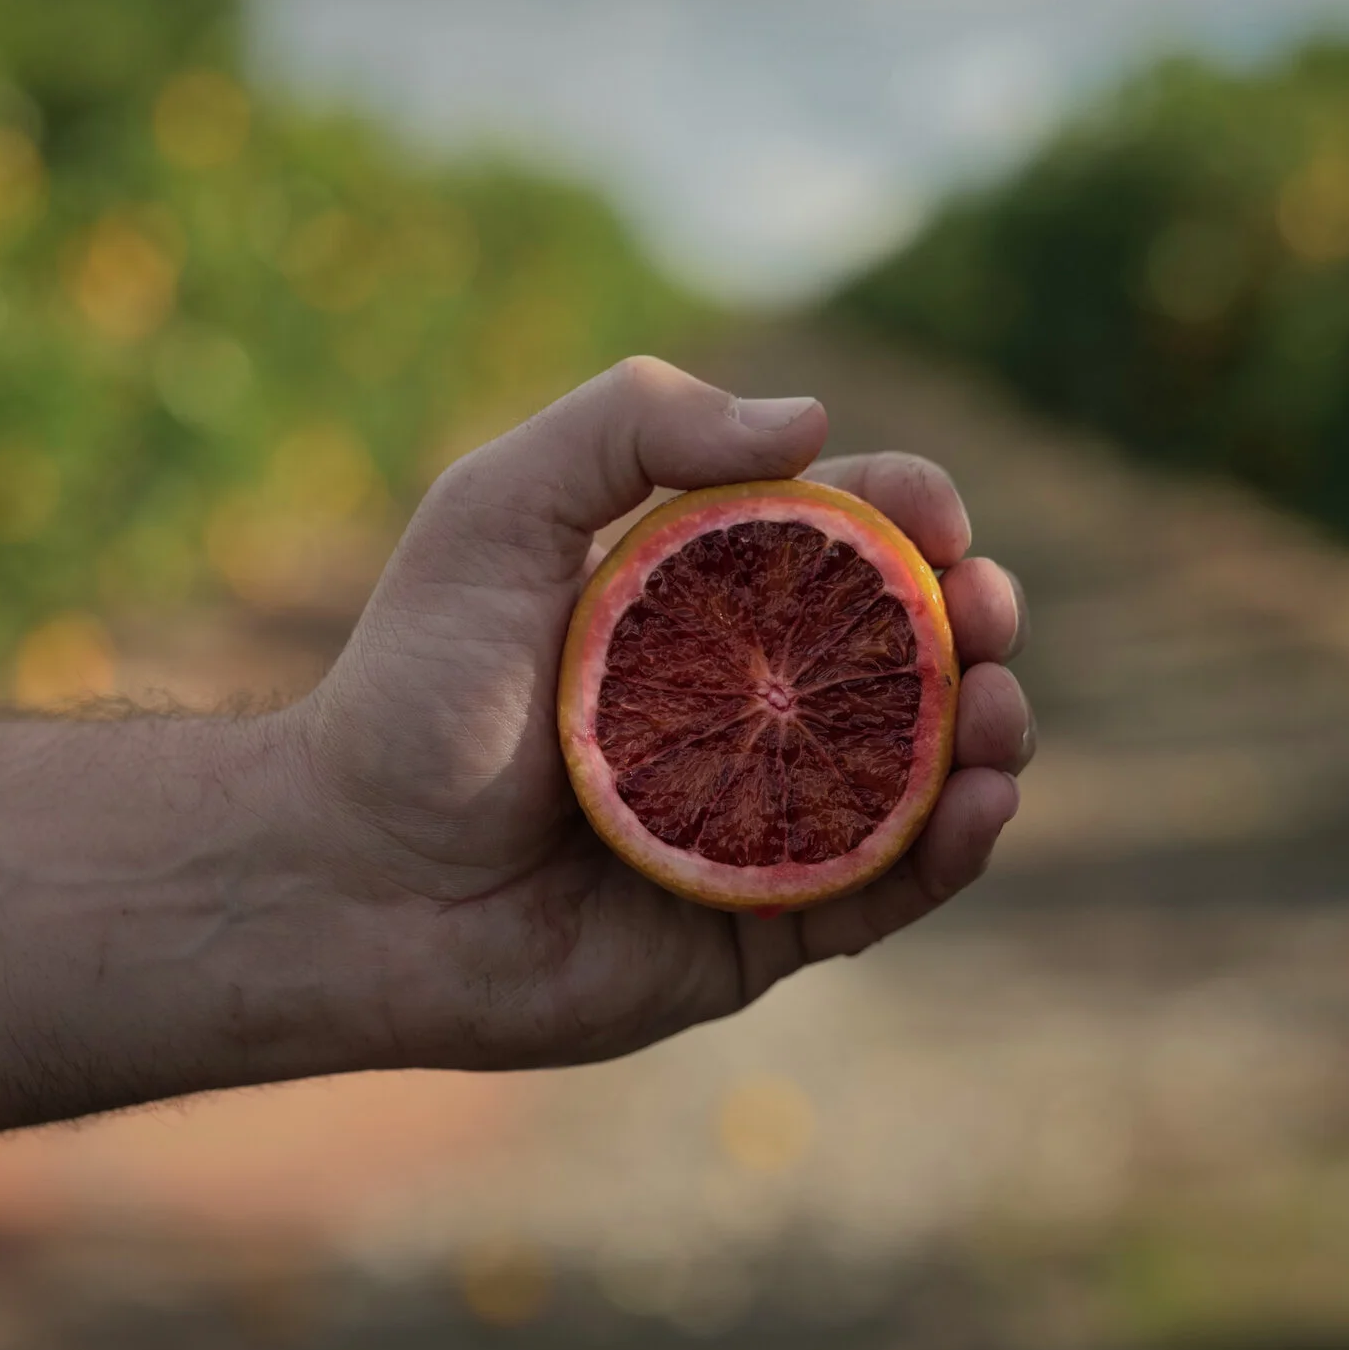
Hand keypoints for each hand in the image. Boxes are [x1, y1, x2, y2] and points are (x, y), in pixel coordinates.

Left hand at [276, 357, 1034, 1070]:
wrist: (346, 877)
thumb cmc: (412, 689)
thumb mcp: (499, 508)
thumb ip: (634, 426)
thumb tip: (814, 419)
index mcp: (702, 602)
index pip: (848, 539)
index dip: (915, 514)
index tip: (938, 518)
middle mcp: (749, 708)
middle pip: (909, 653)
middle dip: (977, 621)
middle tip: (986, 617)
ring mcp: (765, 822)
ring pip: (924, 775)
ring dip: (992, 734)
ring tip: (1002, 714)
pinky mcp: (763, 930)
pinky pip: (884, 893)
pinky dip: (951, 853)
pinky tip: (981, 806)